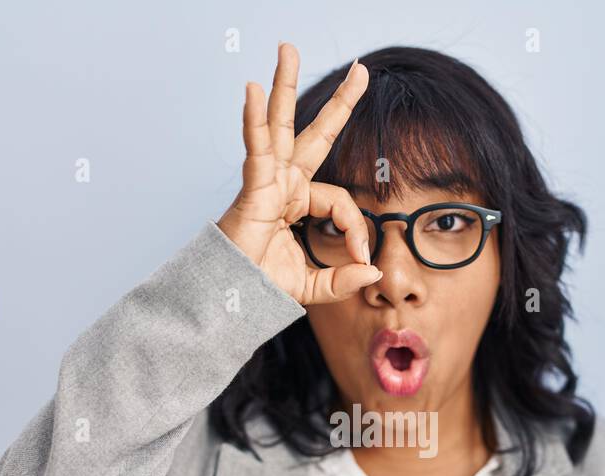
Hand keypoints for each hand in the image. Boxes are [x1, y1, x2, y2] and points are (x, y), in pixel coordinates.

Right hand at [216, 42, 380, 304]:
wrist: (230, 297)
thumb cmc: (261, 285)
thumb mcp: (314, 286)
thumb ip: (343, 279)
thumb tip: (374, 269)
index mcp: (298, 201)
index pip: (340, 202)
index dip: (355, 229)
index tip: (360, 258)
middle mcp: (284, 183)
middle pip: (314, 133)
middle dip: (338, 101)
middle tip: (358, 68)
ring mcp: (267, 181)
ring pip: (280, 126)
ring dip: (283, 85)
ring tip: (287, 49)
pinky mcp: (251, 188)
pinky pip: (256, 150)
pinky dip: (254, 121)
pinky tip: (253, 91)